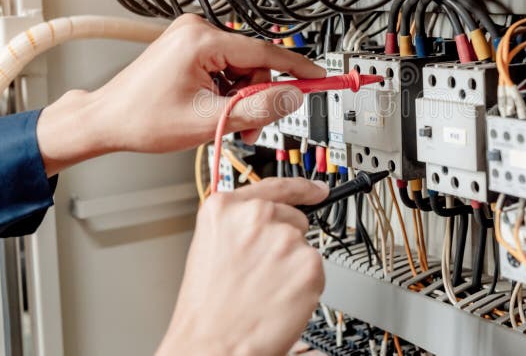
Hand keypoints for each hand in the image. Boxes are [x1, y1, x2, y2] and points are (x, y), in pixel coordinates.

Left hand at [36, 15, 323, 174]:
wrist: (107, 120)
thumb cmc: (142, 119)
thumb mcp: (207, 120)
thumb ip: (256, 109)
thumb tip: (291, 98)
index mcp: (201, 41)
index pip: (265, 51)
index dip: (297, 68)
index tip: (320, 77)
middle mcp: (197, 31)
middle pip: (254, 63)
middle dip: (257, 97)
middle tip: (247, 127)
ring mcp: (192, 38)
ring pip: (242, 68)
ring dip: (241, 98)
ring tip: (225, 123)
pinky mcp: (189, 48)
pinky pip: (226, 68)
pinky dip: (228, 91)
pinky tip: (214, 109)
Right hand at [157, 178, 328, 355]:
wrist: (213, 346)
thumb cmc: (207, 309)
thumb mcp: (210, 248)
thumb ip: (239, 225)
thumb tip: (269, 222)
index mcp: (224, 208)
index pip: (275, 185)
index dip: (302, 188)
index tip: (318, 190)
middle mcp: (256, 215)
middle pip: (294, 218)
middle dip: (285, 242)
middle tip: (261, 272)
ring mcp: (285, 238)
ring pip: (304, 246)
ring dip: (292, 266)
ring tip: (264, 290)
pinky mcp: (308, 263)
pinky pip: (316, 270)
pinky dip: (304, 286)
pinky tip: (279, 299)